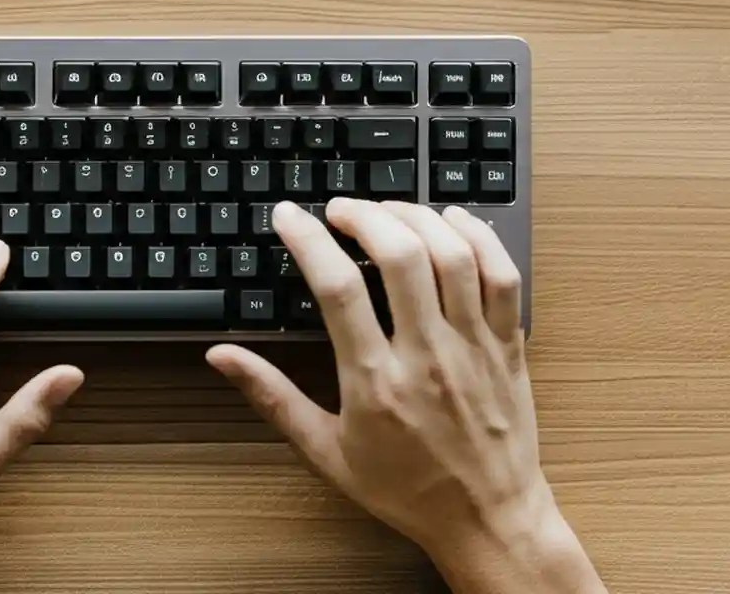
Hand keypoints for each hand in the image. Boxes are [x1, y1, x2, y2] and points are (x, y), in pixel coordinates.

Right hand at [208, 199, 605, 593]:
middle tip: (340, 209)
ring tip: (387, 210)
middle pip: (400, 255)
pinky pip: (502, 275)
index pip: (337, 288)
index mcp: (375, 381)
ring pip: (452, 255)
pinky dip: (480, 237)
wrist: (487, 521)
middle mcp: (427, 355)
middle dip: (364, 215)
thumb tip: (222, 357)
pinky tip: (453, 222)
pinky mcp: (508, 346)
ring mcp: (473, 346)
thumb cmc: (406, 490)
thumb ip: (272, 397)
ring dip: (416, 217)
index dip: (308, 240)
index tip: (289, 216)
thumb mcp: (325, 452)